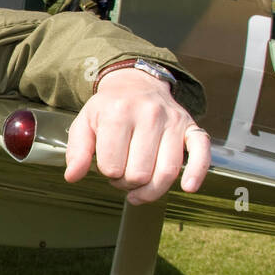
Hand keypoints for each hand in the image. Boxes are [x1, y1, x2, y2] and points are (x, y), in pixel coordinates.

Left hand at [63, 67, 210, 204]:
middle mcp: (148, 115)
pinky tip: (188, 187)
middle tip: (123, 174)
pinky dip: (197, 173)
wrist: (136, 84)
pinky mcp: (191, 127)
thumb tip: (72, 177)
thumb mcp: (84, 123)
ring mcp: (173, 121)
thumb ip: (76, 151)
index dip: (108, 173)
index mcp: (118, 113)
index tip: (108, 166)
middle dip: (128, 182)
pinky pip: (202, 153)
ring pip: (167, 171)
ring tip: (140, 189)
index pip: (112, 166)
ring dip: (151, 189)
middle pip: (140, 173)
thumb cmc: (108, 109)